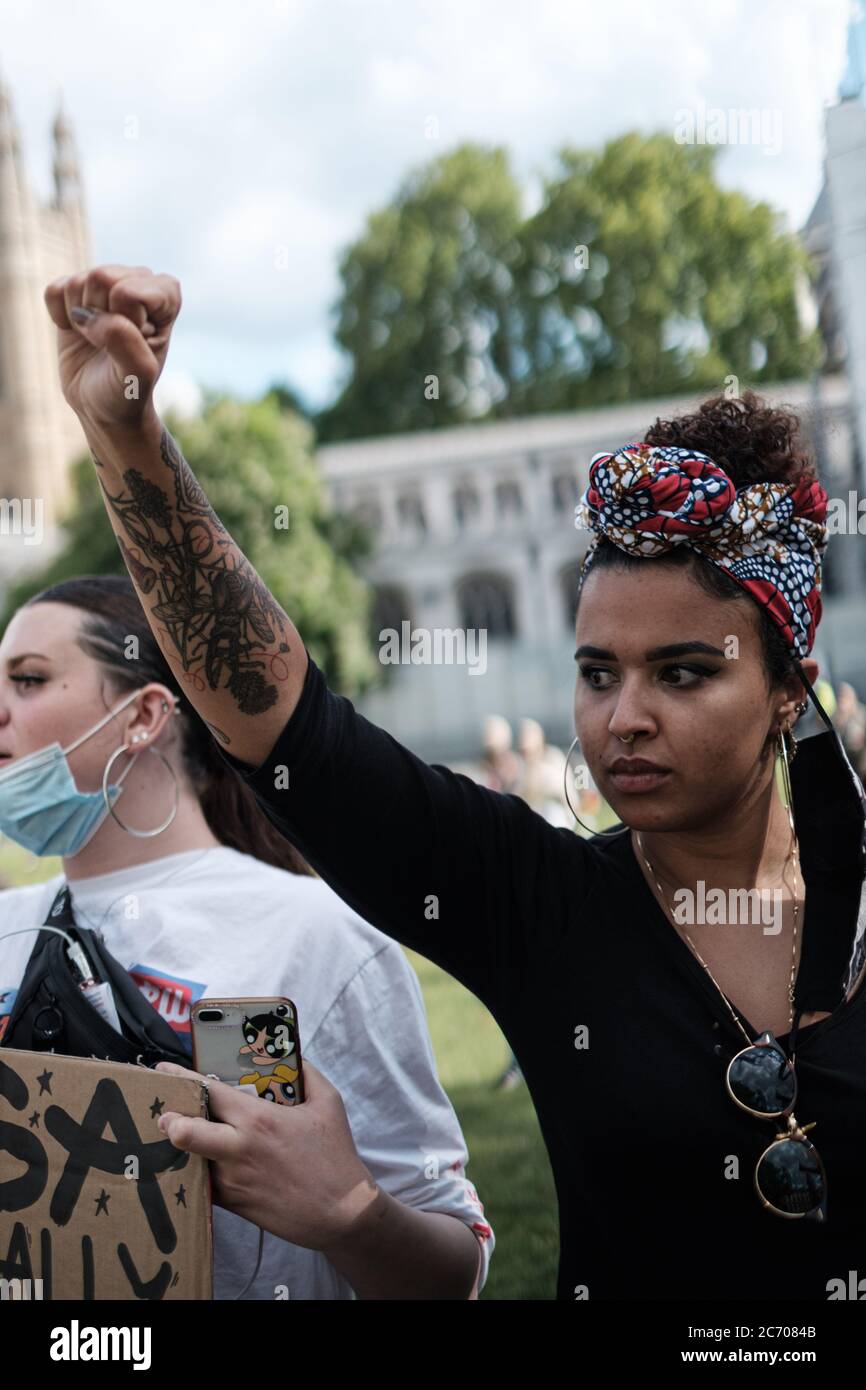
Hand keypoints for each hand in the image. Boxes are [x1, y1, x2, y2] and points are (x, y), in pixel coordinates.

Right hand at [44, 264, 180, 432]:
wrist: (103, 406)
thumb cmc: (128, 390)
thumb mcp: (137, 375)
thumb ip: (125, 342)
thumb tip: (90, 317)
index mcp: (167, 294)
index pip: (129, 292)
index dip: (125, 323)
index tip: (135, 346)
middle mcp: (139, 279)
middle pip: (100, 277)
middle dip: (100, 318)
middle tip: (110, 344)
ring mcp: (106, 282)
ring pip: (76, 283)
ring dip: (80, 320)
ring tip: (96, 340)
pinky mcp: (75, 290)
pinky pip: (54, 290)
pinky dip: (59, 317)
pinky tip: (78, 333)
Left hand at [154, 1058, 381, 1251]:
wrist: (342, 1211)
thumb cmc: (336, 1155)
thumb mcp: (329, 1102)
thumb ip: (307, 1073)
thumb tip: (293, 1054)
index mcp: (258, 1118)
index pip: (208, 1092)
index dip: (181, 1079)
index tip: (163, 1071)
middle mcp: (238, 1148)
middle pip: (184, 1132)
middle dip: (168, 1121)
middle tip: (163, 1114)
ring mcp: (232, 1180)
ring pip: (191, 1160)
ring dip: (185, 1149)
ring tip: (183, 1138)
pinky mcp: (233, 1205)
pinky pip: (204, 1185)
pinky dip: (201, 1173)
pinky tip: (205, 1165)